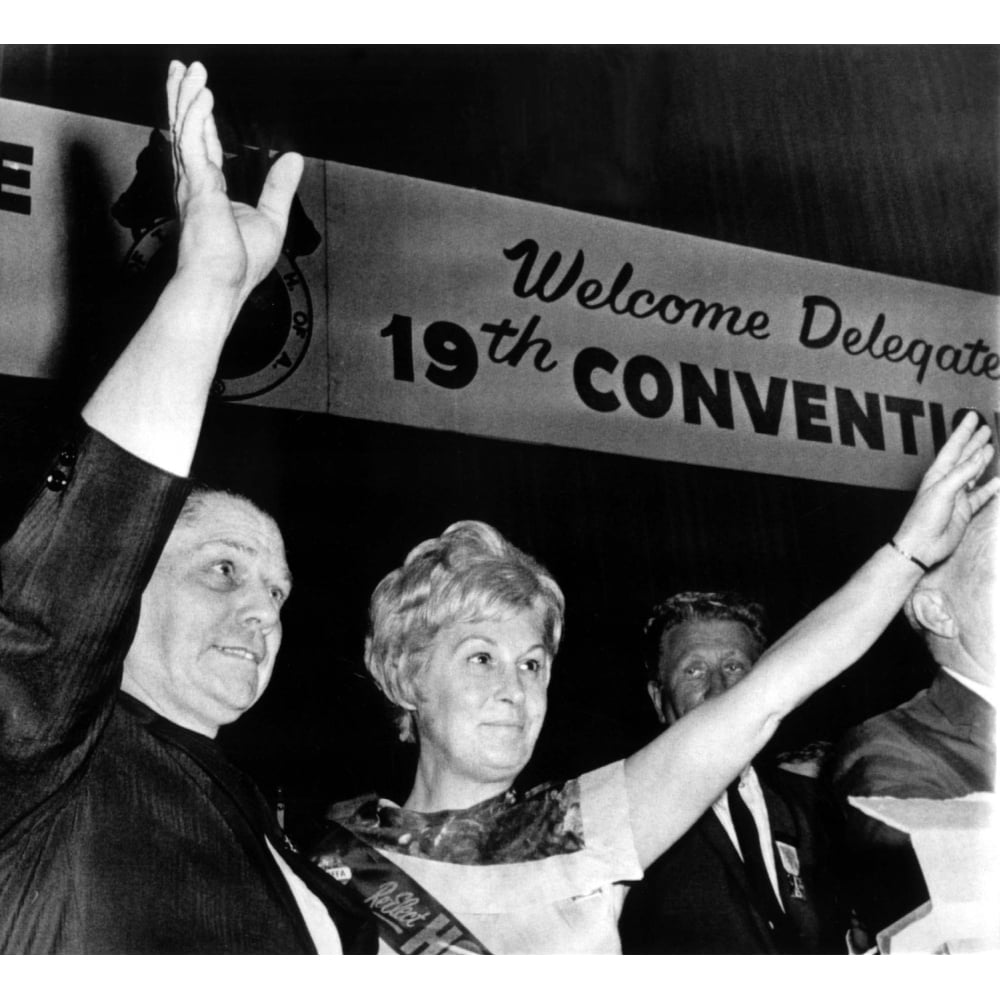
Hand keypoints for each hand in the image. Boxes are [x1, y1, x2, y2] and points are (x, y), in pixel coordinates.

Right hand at [167, 60, 303, 303]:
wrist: (222, 286)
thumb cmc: (239, 266)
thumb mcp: (271, 217)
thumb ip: (279, 186)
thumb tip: (294, 158)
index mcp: (209, 192)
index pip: (203, 145)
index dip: (200, 118)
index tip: (200, 92)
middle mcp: (195, 185)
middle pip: (186, 130)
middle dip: (182, 96)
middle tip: (180, 67)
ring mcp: (192, 185)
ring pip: (185, 129)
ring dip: (186, 96)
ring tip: (189, 68)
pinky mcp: (196, 187)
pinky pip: (193, 142)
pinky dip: (197, 116)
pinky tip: (203, 95)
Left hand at [894, 411, 998, 567]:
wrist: (922, 545)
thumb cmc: (924, 518)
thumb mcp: (943, 490)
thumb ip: (962, 473)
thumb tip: (979, 455)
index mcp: (938, 474)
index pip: (953, 447)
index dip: (963, 432)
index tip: (972, 417)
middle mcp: (947, 482)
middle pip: (964, 457)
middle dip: (974, 442)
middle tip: (985, 428)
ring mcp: (957, 496)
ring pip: (973, 473)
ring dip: (981, 460)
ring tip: (990, 447)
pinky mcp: (965, 510)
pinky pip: (980, 495)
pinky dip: (989, 488)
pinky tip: (997, 481)